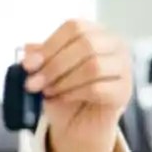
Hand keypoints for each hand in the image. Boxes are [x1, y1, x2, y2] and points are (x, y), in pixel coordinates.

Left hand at [20, 20, 131, 151]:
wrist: (78, 123)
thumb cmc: (64, 90)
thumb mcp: (47, 71)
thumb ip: (40, 58)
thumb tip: (28, 49)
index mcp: (94, 32)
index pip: (74, 28)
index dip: (48, 46)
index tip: (27, 65)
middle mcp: (114, 45)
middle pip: (85, 44)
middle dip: (53, 66)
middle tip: (32, 84)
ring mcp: (124, 67)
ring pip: (93, 66)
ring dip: (63, 81)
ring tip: (47, 91)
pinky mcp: (124, 91)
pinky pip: (99, 89)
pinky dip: (74, 94)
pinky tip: (62, 98)